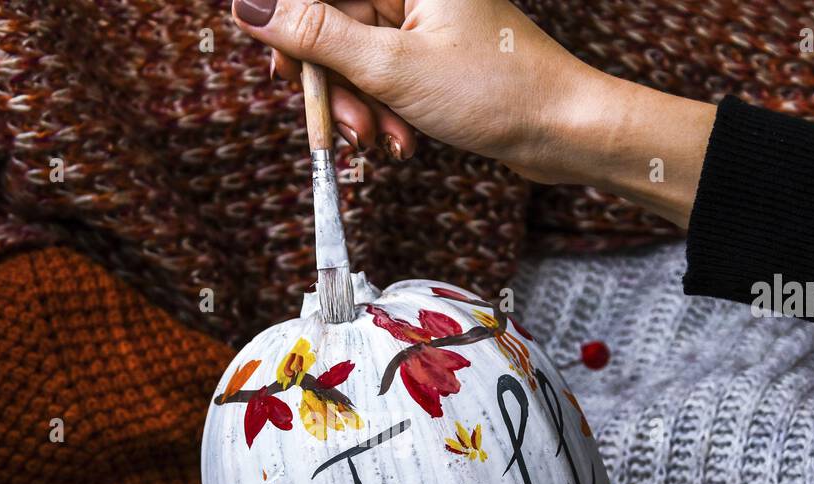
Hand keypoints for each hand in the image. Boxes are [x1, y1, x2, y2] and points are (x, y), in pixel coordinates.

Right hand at [230, 0, 716, 224]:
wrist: (563, 130)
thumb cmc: (495, 89)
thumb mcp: (390, 67)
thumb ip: (315, 35)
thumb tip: (250, 7)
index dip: (293, 30)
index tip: (284, 70)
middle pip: (335, 24)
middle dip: (333, 82)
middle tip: (336, 123)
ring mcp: (425, 18)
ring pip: (358, 57)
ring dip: (360, 106)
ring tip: (380, 140)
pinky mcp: (434, 53)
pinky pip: (385, 76)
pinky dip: (384, 110)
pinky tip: (401, 139)